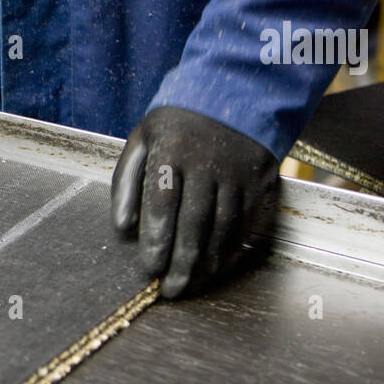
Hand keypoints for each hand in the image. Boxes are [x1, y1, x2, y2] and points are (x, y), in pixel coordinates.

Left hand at [111, 106, 278, 297]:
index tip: (150, 268)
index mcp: (172, 150)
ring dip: (208, 262)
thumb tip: (122, 227)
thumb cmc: (178, 123)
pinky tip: (219, 267)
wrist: (237, 92)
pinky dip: (234, 249)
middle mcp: (207, 162)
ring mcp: (238, 172)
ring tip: (193, 284)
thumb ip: (126, 181)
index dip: (157, 239)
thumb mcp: (143, 138)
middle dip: (182, 262)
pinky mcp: (261, 181)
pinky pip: (248, 223)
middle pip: (195, 222)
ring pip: (223, 227)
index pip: (163, 203)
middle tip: (171, 290)